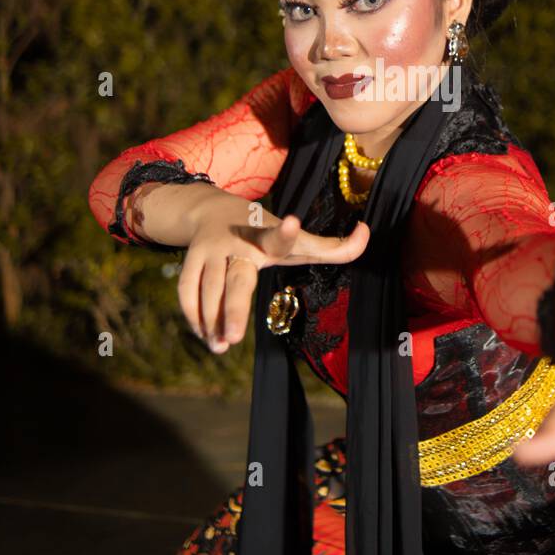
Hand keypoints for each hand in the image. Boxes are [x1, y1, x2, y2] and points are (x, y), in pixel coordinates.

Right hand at [178, 196, 369, 351]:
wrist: (210, 208)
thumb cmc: (266, 233)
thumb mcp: (296, 240)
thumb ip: (332, 246)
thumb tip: (366, 232)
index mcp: (268, 236)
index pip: (280, 238)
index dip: (287, 233)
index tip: (293, 222)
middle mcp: (237, 242)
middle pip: (236, 279)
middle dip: (233, 308)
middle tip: (233, 338)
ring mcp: (210, 251)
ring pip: (208, 289)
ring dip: (212, 320)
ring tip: (221, 346)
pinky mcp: (190, 260)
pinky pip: (187, 291)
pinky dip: (195, 317)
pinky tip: (207, 337)